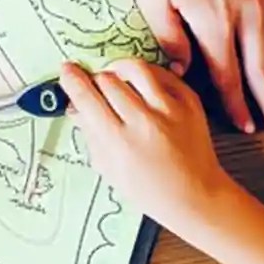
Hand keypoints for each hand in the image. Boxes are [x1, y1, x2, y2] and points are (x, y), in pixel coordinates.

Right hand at [60, 58, 232, 230]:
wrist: (197, 196)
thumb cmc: (150, 190)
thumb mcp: (110, 170)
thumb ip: (91, 135)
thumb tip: (75, 106)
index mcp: (119, 142)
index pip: (87, 98)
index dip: (72, 80)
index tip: (66, 70)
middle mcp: (144, 121)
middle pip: (108, 79)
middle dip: (95, 79)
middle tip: (95, 86)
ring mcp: (170, 109)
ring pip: (135, 68)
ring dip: (119, 68)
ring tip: (116, 76)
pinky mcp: (189, 102)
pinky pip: (162, 74)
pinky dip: (147, 74)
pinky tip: (141, 83)